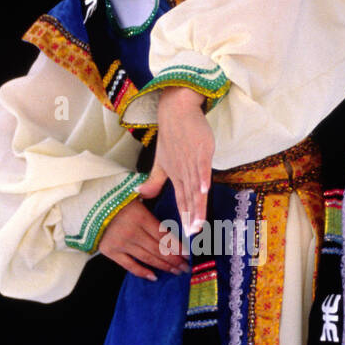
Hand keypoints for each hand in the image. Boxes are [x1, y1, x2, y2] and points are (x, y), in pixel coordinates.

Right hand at [97, 197, 188, 281]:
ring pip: (147, 258)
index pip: (164, 236)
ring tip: (176, 271)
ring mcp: (121, 243)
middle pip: (158, 249)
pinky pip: (129, 266)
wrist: (87, 207)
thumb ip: (152, 208)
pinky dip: (142, 272)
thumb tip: (170, 219)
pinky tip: (154, 276)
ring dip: (164, 266)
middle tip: (185, 267)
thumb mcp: (136, 197)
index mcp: (140, 216)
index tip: (188, 255)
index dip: (177, 247)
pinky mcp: (110, 252)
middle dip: (174, 259)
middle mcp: (132, 232)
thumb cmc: (116, 200)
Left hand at [138, 86, 213, 234]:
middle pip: (189, 198)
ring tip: (200, 222)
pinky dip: (202, 178)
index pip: (181, 200)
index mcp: (174, 175)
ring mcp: (192, 161)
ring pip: (195, 187)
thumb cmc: (171, 136)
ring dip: (198, 205)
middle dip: (192, 216)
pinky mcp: (201, 150)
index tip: (188, 233)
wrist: (176, 111)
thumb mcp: (160, 161)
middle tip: (194, 233)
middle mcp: (183, 171)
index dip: (184, 216)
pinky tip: (204, 190)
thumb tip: (139, 195)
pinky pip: (202, 167)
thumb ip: (153, 181)